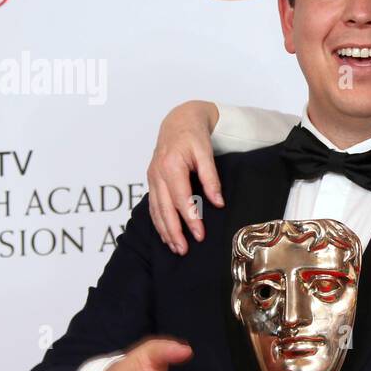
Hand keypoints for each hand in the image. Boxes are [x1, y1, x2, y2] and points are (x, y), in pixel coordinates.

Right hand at [148, 100, 221, 254]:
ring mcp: (152, 177)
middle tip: (183, 250)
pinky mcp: (152, 181)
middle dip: (174, 231)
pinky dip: (158, 221)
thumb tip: (218, 202)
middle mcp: (157, 173)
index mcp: (171, 166)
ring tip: (175, 248)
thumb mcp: (206, 152)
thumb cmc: (193, 135)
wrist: (178, 121)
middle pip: (165, 209)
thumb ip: (211, 178)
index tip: (200, 234)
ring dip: (164, 230)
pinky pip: (153, 205)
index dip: (190, 218)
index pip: (181, 198)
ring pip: (156, 210)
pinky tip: (165, 234)